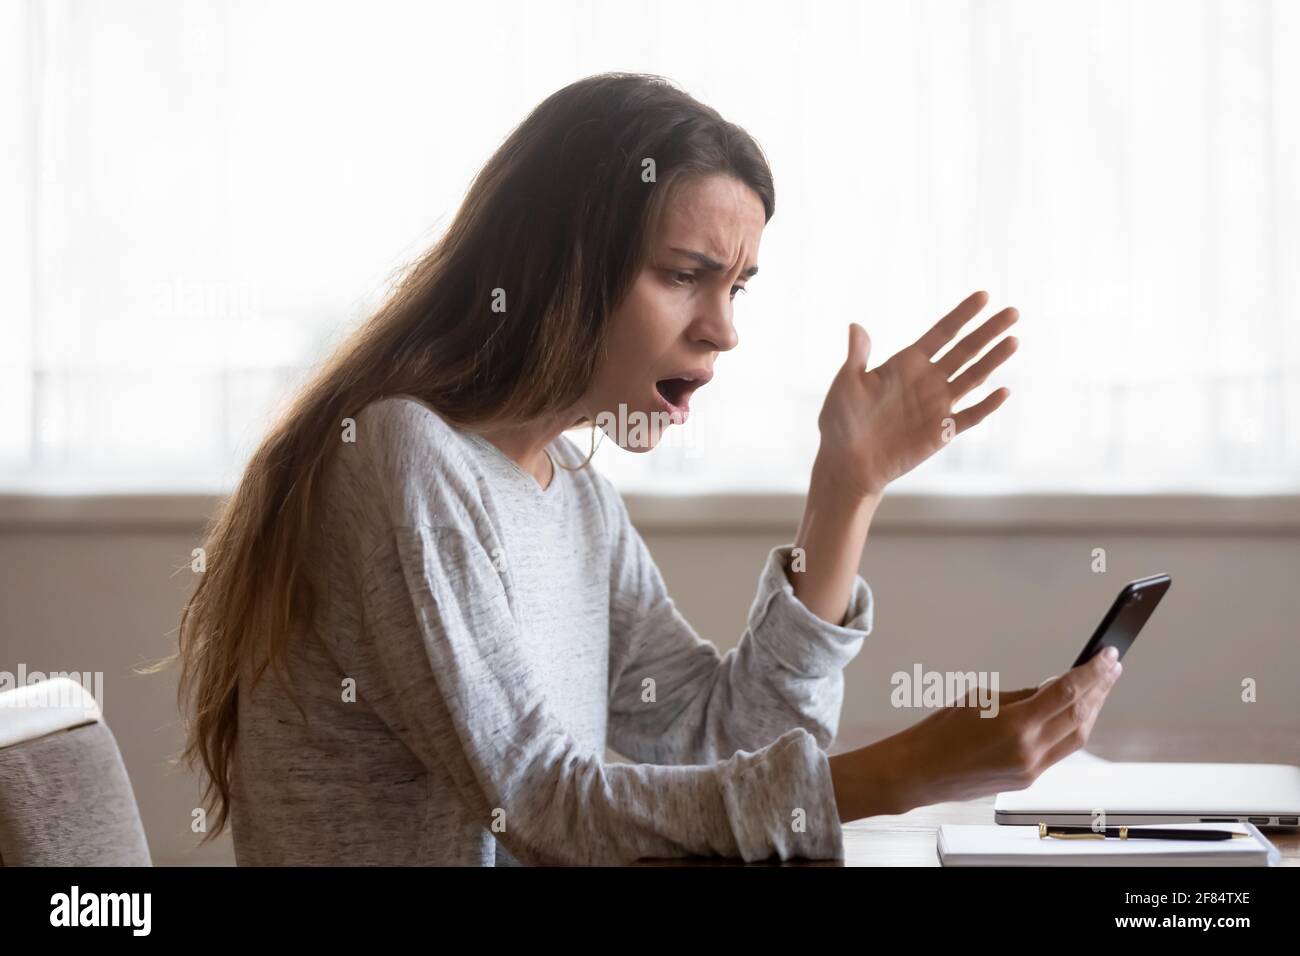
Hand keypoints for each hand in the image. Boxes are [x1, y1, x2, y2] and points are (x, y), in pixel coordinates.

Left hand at [814, 290, 1018, 499]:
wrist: (848, 462)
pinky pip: (971, 416)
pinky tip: (1004, 391)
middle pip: (965, 350)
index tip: (984, 296)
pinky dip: (987, 405)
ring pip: (973, 378)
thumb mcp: (846, 384)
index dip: (962, 315)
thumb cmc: (841, 421)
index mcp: (906, 363)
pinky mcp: (942, 431)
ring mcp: (937, 405)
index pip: (942, 333)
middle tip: (1013, 312)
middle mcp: (927, 380)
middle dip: (989, 331)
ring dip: (994, 360)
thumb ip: (857, 356)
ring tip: (1014, 340)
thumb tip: (856, 326)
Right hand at [891, 648, 1122, 809]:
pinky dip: (1072, 728)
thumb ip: (1021, 697)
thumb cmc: (939, 733)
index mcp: (1015, 724)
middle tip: (1111, 667)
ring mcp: (1030, 769)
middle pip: (1080, 714)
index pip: (1067, 691)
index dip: (1093, 672)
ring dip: (1092, 710)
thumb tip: (1052, 689)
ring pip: (1076, 736)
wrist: (919, 771)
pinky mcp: (1027, 780)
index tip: (1108, 657)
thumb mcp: (980, 699)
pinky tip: (1075, 713)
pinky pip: (1060, 751)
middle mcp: (1028, 750)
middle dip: (1100, 688)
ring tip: (1100, 688)